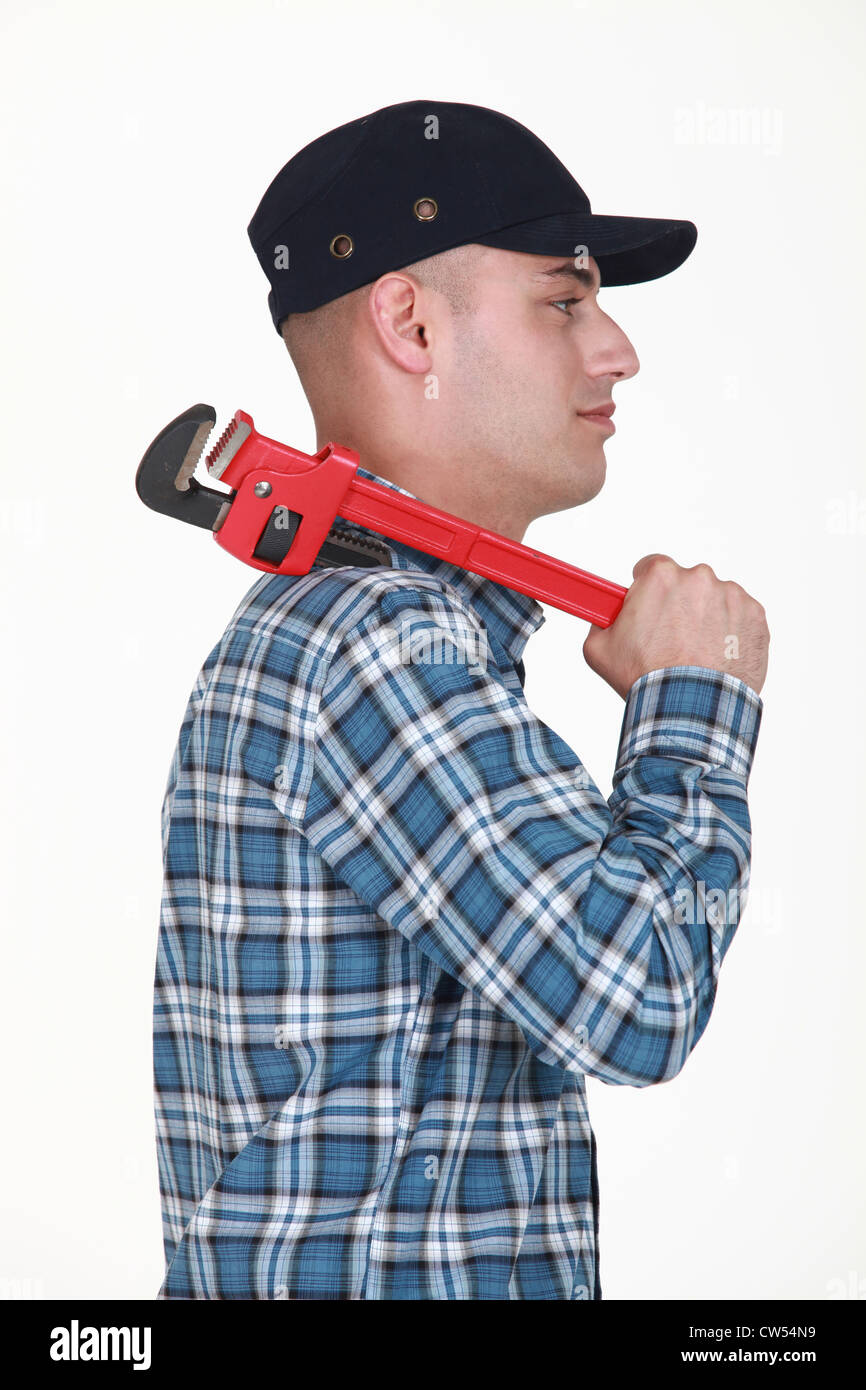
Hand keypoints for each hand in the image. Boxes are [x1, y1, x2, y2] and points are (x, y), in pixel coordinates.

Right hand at [583, 553, 769, 698]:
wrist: (689, 707)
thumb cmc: (648, 677)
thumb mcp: (600, 648)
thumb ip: (602, 619)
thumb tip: (606, 615)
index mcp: (661, 576)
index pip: (651, 567)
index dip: (646, 590)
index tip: (647, 607)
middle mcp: (699, 578)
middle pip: (685, 584)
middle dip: (677, 606)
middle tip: (669, 640)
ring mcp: (731, 596)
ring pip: (714, 601)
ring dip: (705, 621)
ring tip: (693, 655)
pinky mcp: (754, 616)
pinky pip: (739, 619)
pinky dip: (730, 634)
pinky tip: (715, 657)